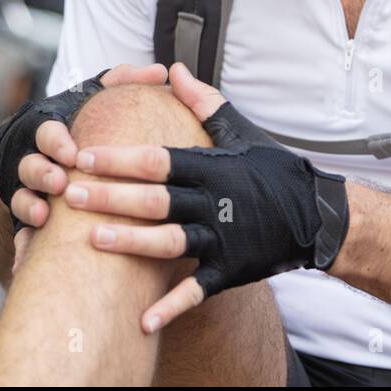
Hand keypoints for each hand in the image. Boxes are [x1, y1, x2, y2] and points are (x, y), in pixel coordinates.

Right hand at [0, 63, 168, 232]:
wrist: (92, 181)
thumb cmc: (106, 134)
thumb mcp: (112, 106)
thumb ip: (130, 84)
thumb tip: (161, 70)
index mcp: (61, 134)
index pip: (49, 132)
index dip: (56, 142)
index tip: (73, 154)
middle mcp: (44, 159)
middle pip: (31, 163)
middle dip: (42, 172)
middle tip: (60, 183)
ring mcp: (37, 190)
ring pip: (22, 194)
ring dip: (31, 202)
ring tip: (44, 215)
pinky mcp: (36, 217)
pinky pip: (20, 226)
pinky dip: (24, 233)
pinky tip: (31, 241)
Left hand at [67, 63, 349, 332]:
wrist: (318, 216)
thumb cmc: (274, 170)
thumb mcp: (241, 131)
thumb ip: (203, 102)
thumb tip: (173, 69)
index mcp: (212, 167)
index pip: (157, 160)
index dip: (118, 158)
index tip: (83, 156)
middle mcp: (215, 202)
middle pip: (155, 200)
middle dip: (110, 197)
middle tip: (71, 196)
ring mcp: (222, 239)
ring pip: (169, 242)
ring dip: (130, 243)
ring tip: (93, 240)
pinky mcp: (231, 270)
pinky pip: (197, 291)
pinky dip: (171, 308)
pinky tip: (142, 321)